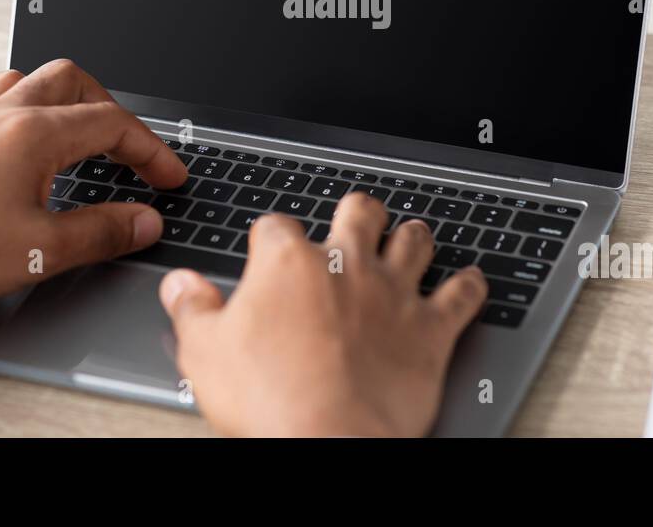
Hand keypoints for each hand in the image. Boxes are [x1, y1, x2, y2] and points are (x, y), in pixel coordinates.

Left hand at [0, 59, 185, 309]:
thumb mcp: (39, 251)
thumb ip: (100, 233)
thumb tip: (144, 222)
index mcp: (35, 134)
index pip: (112, 124)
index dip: (151, 149)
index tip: (168, 176)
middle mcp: (2, 116)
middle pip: (70, 79)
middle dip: (109, 106)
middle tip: (125, 144)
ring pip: (22, 81)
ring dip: (57, 99)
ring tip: (72, 131)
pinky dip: (3, 119)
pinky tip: (2, 146)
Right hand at [158, 192, 487, 436]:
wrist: (330, 441)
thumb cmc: (270, 400)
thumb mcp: (205, 353)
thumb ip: (193, 310)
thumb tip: (181, 285)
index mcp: (289, 263)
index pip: (276, 227)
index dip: (272, 238)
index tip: (270, 250)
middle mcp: (347, 265)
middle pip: (358, 212)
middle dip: (357, 212)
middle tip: (355, 220)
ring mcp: (393, 293)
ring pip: (414, 240)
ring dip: (413, 237)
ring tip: (410, 237)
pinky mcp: (431, 328)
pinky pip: (463, 294)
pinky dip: (469, 286)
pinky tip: (471, 282)